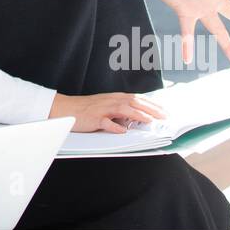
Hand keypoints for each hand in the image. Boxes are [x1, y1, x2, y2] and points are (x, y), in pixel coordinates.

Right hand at [49, 91, 166, 133]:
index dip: (151, 104)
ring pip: (123, 109)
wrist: (65, 108)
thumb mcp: (105, 106)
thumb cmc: (85, 109)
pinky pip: (105, 122)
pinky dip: (115, 126)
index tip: (164, 110)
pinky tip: (123, 131)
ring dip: (137, 114)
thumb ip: (119, 111)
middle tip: (164, 116)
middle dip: (150, 108)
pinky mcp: (93, 118)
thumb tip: (135, 117)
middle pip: (133, 102)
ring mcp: (102, 109)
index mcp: (114, 98)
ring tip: (149, 120)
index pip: (136, 99)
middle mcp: (110, 101)